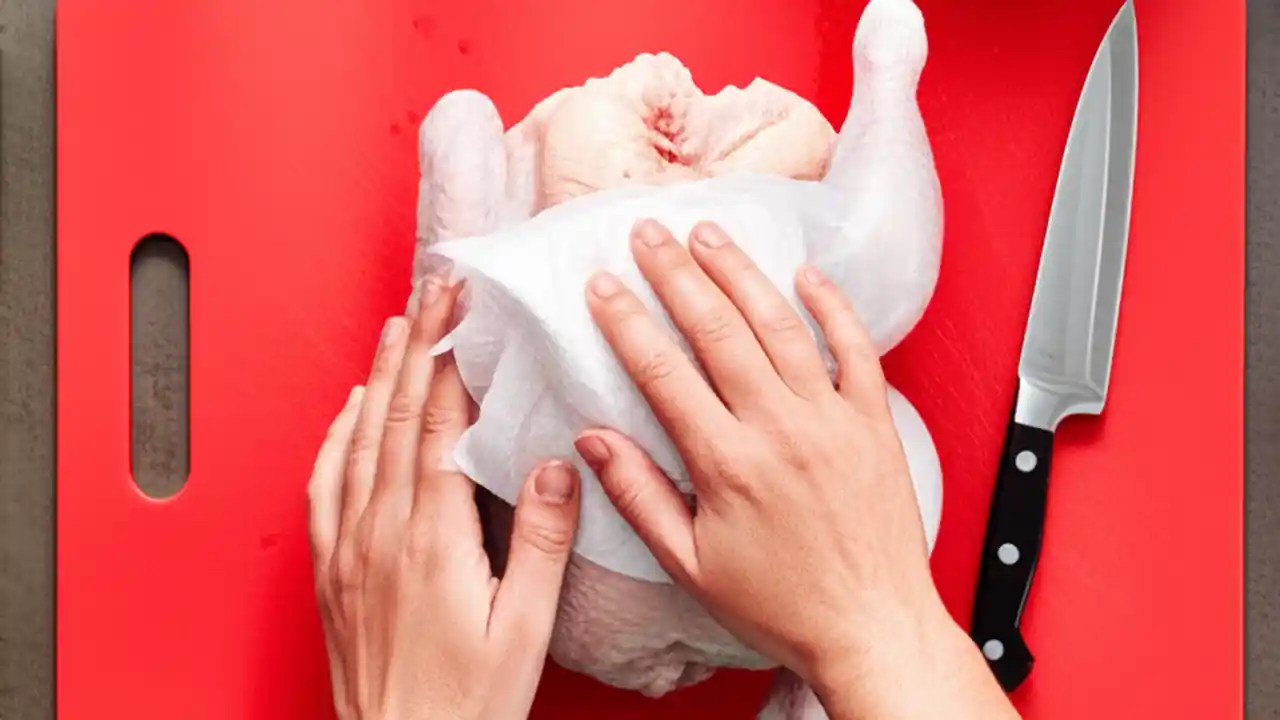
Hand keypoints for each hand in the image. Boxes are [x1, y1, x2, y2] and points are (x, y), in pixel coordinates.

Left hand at [307, 280, 582, 719]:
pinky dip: (337, 435)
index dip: (450, 358)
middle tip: (434, 290)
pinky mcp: (332, 571)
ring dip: (378, 376)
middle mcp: (381, 534)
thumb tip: (557, 468)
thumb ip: (541, 545)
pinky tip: (348, 411)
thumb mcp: (524, 632)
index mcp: (432, 541)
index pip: (439, 425)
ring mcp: (348, 549)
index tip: (462, 310)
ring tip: (397, 326)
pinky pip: (324, 485)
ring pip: (358, 440)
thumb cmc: (463, 706)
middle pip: (396, 416)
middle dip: (417, 344)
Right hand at [576, 220, 1016, 718]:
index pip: (664, 372)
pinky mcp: (873, 423)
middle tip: (648, 233)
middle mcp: (781, 429)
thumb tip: (593, 439)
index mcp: (728, 464)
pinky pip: (856, 349)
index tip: (602, 284)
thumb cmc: (780, 605)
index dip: (627, 322)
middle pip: (719, 331)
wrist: (872, 627)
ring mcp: (833, 420)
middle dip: (676, 275)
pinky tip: (806, 273)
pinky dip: (832, 306)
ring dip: (740, 273)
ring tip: (708, 234)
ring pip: (781, 326)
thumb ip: (639, 496)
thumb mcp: (691, 565)